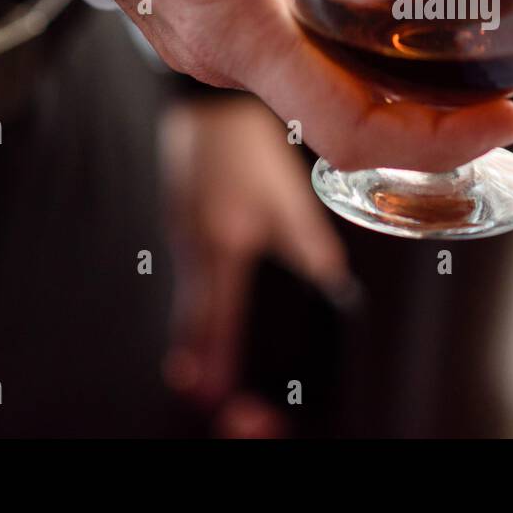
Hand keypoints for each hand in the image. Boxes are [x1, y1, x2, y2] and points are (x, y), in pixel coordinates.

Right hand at [161, 95, 347, 436]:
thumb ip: (310, 245)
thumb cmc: (251, 151)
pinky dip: (190, 314)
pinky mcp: (177, 231)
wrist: (208, 112)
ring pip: (188, 306)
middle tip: (207, 401)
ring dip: (194, 344)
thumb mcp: (287, 198)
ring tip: (197, 383)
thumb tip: (335, 286)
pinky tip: (192, 339)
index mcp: (226, 242)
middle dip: (203, 362)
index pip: (219, 315)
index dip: (218, 355)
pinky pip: (186, 283)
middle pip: (197, 322)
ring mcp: (180, 240)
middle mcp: (196, 248)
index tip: (219, 391)